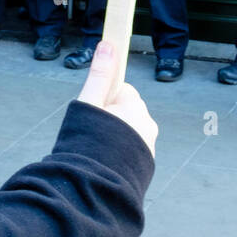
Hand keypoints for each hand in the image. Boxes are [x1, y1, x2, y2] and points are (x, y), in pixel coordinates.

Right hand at [78, 41, 157, 156]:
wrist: (94, 191)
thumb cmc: (89, 144)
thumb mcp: (89, 104)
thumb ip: (99, 75)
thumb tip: (109, 44)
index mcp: (136, 108)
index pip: (122, 91)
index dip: (103, 100)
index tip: (92, 112)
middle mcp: (147, 126)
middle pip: (125, 112)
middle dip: (109, 120)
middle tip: (90, 134)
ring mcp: (148, 147)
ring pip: (128, 132)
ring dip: (115, 137)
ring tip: (96, 151)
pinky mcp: (145, 167)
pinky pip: (131, 151)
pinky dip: (120, 154)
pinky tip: (104, 162)